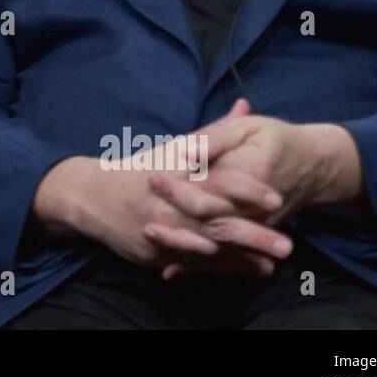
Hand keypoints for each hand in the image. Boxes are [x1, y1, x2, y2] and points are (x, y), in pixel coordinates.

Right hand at [32, 100, 286, 273]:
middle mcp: (166, 203)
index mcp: (173, 171)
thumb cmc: (137, 169)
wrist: (90, 196)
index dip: (246, 190)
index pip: (214, 180)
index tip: (275, 197)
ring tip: (272, 264)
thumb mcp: (173, 147)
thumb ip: (213, 133)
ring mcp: (159, 230)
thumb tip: (244, 106)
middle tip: (287, 245)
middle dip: (253, 234)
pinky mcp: (154, 252)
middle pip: (215, 222)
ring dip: (241, 257)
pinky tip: (248, 271)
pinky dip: (221, 269)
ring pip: (206, 248)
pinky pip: (191, 263)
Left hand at [148, 106, 362, 278]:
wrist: (314, 166)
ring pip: (216, 243)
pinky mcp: (255, 240)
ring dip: (181, 244)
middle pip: (209, 217)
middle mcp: (254, 207)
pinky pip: (226, 258)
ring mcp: (256, 226)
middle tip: (143, 209)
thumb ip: (217, 136)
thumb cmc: (276, 140)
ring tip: (148, 235)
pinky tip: (171, 269)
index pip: (209, 184)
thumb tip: (188, 148)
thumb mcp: (249, 127)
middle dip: (173, 214)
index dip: (179, 183)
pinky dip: (198, 265)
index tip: (150, 177)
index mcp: (250, 174)